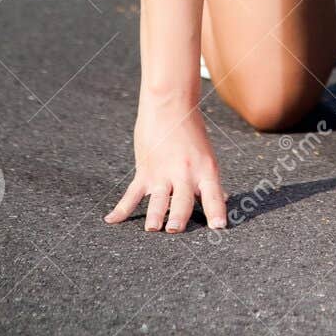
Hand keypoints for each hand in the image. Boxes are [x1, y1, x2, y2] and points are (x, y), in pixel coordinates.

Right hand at [104, 96, 227, 232]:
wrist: (170, 105)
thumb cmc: (191, 131)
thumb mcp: (206, 156)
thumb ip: (210, 181)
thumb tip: (224, 198)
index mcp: (205, 170)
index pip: (213, 195)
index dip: (217, 211)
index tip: (218, 227)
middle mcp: (185, 173)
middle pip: (183, 199)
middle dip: (179, 216)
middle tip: (174, 230)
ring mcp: (163, 173)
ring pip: (159, 199)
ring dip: (155, 214)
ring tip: (152, 228)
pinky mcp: (145, 171)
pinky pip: (132, 194)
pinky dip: (121, 209)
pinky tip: (111, 220)